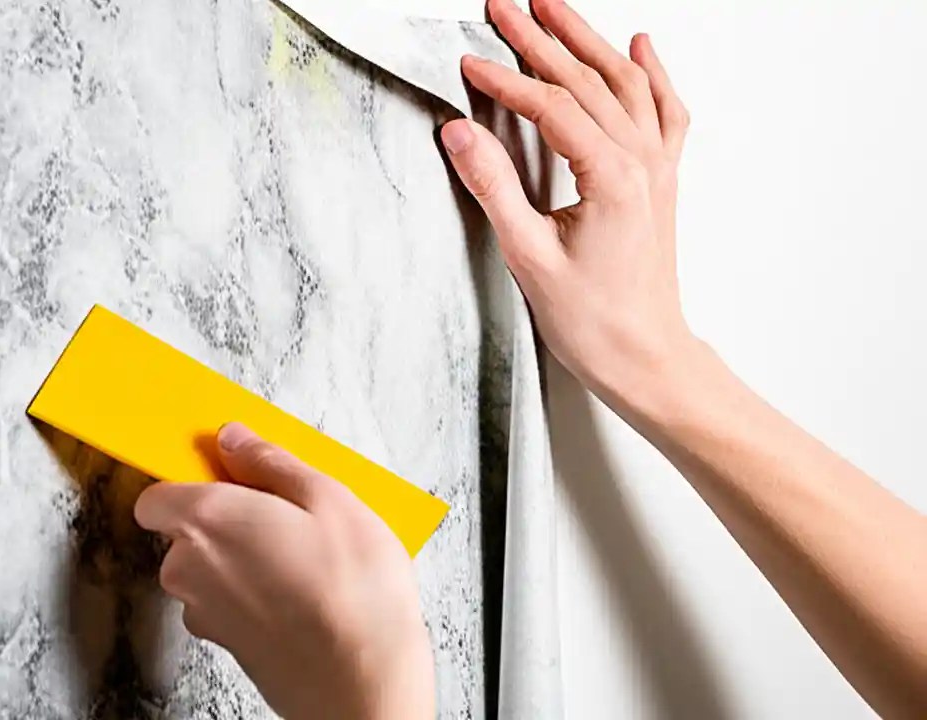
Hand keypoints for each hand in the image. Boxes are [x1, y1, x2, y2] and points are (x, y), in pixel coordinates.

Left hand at [134, 423, 433, 719]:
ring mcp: (204, 612)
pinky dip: (258, 592)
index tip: (233, 475)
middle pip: (189, 530)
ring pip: (213, 568)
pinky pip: (231, 601)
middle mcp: (189, 567)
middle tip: (291, 515)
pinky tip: (307, 591)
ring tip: (310, 558)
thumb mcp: (327, 498)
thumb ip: (270, 462)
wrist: (362, 684)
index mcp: (206, 519)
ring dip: (248, 557)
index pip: (157, 495)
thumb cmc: (353, 592)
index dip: (193, 483)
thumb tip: (235, 440)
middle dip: (231, 518)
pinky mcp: (226, 644)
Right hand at [442, 0, 695, 407]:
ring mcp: (658, 168)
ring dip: (588, 41)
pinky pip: (664, 110)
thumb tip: (458, 132)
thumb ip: (494, 187)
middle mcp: (642, 162)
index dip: (505, 80)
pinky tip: (641, 47)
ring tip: (555, 8)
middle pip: (587, 80)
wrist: (645, 355)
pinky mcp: (662, 180)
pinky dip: (652, 73)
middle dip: (542, 39)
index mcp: (611, 176)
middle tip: (504, 6)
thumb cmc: (593, 320)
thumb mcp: (529, 255)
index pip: (550, 106)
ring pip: (625, 83)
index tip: (469, 60)